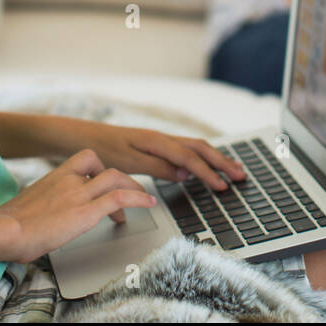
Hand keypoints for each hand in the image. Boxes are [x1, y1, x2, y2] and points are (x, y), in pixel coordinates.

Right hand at [0, 148, 158, 261]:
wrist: (4, 231)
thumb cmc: (9, 225)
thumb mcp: (29, 206)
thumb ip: (45, 204)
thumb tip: (47, 216)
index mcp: (55, 176)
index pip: (85, 159)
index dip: (100, 169)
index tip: (106, 183)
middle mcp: (69, 180)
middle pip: (104, 167)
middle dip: (122, 179)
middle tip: (130, 194)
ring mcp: (78, 194)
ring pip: (116, 178)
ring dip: (134, 188)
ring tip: (145, 200)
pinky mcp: (85, 212)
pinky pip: (119, 198)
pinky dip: (138, 199)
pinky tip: (148, 204)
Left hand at [73, 121, 246, 193]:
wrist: (84, 138)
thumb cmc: (103, 149)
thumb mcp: (128, 162)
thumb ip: (158, 166)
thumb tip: (186, 172)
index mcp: (158, 141)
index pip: (191, 158)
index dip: (208, 173)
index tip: (222, 187)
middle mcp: (163, 137)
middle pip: (200, 148)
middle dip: (222, 162)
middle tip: (241, 176)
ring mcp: (161, 140)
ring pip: (196, 147)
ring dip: (215, 158)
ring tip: (232, 168)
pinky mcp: (157, 145)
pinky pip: (187, 149)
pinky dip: (202, 156)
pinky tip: (206, 164)